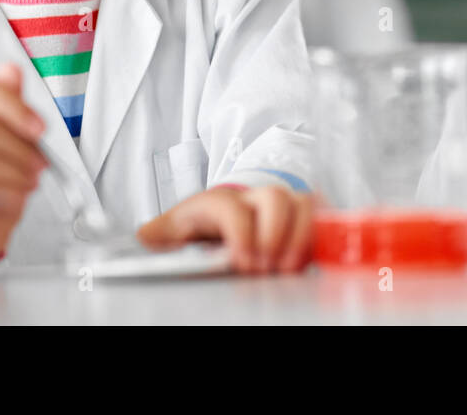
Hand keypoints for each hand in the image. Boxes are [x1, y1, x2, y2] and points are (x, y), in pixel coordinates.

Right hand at [0, 62, 46, 275]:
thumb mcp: (6, 136)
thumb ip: (7, 102)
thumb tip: (10, 69)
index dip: (14, 106)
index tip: (40, 128)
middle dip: (20, 144)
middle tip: (40, 162)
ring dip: (18, 171)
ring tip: (31, 181)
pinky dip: (9, 193)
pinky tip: (18, 198)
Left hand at [135, 183, 314, 273]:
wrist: (224, 215)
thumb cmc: (199, 225)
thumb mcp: (175, 228)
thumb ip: (160, 233)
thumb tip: (143, 236)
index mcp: (217, 201)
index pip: (231, 206)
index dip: (241, 232)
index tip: (243, 261)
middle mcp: (252, 197)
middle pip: (275, 197)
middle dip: (275, 233)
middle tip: (266, 266)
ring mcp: (281, 204)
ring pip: (303, 203)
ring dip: (300, 237)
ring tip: (288, 268)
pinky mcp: (302, 215)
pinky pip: (322, 216)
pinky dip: (320, 237)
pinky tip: (307, 262)